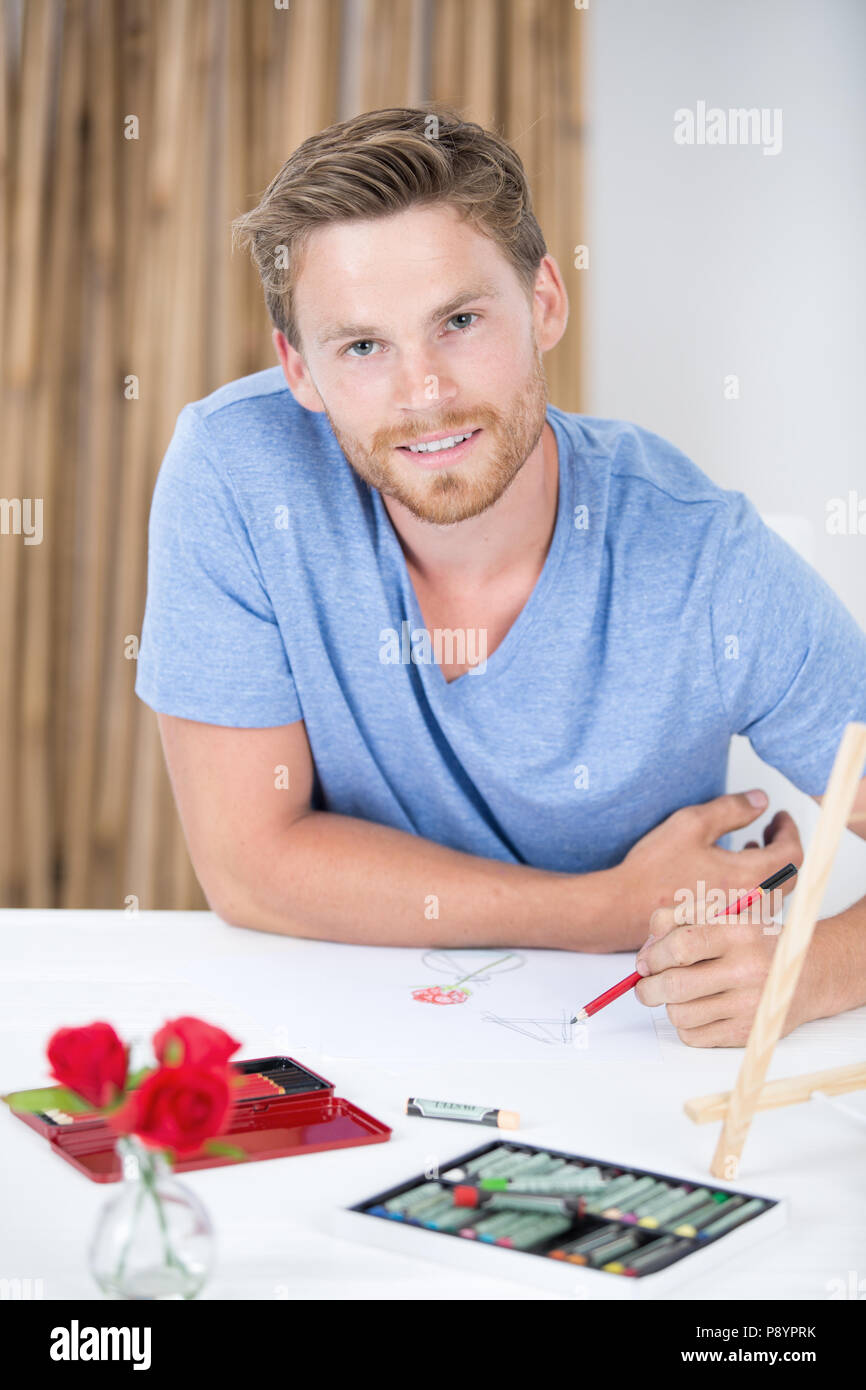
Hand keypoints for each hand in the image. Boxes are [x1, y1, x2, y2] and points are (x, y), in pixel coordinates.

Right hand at [616, 790, 802, 946]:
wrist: (624, 908)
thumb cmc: (654, 870)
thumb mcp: (691, 824)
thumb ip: (732, 809)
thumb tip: (761, 800)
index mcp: (748, 876)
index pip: (792, 854)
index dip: (789, 830)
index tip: (779, 817)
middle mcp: (750, 902)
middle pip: (788, 875)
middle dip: (782, 847)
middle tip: (769, 828)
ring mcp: (737, 917)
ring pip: (772, 890)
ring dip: (768, 865)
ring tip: (748, 845)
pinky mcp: (723, 925)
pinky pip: (753, 903)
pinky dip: (754, 882)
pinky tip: (730, 869)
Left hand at [632, 810, 807, 1046]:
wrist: (807, 973)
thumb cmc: (756, 942)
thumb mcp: (723, 916)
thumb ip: (679, 919)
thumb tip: (646, 950)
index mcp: (738, 932)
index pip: (680, 945)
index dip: (653, 956)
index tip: (645, 962)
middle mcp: (747, 969)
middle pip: (675, 985)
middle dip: (648, 988)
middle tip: (645, 986)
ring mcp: (749, 1005)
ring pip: (679, 1014)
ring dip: (669, 1005)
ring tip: (681, 995)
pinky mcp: (747, 1033)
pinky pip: (693, 1036)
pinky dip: (685, 1025)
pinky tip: (698, 1010)